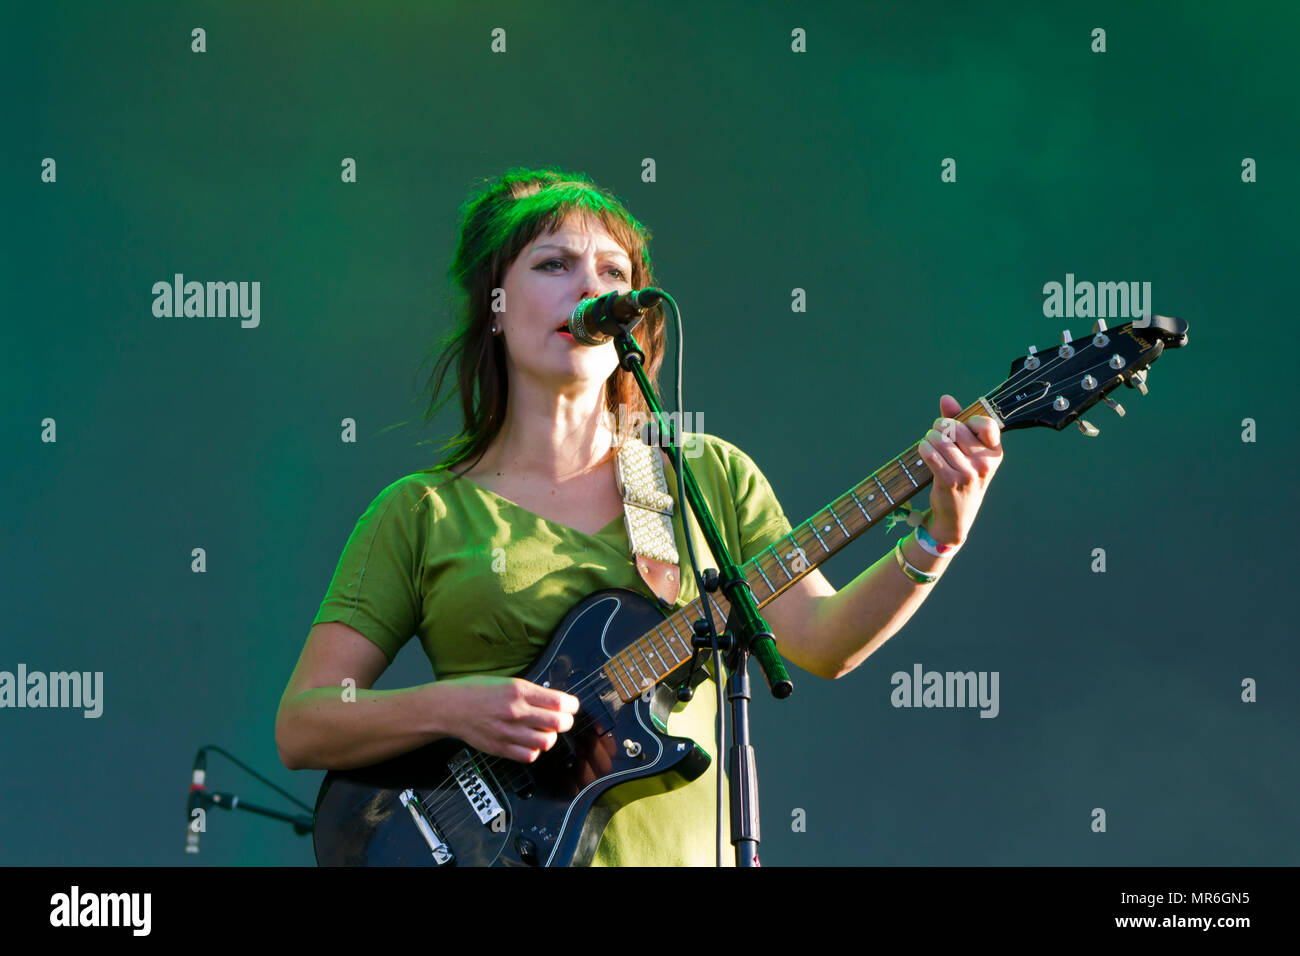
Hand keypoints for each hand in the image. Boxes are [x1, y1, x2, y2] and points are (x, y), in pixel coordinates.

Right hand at [429, 676, 579, 762]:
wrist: (449, 707)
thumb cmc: (476, 691)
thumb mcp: (506, 681)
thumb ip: (530, 692)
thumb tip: (554, 701)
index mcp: (518, 691)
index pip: (559, 702)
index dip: (571, 706)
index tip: (571, 706)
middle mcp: (515, 711)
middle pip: (558, 723)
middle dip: (565, 722)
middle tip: (562, 719)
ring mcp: (508, 732)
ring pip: (546, 741)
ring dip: (550, 737)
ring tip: (544, 731)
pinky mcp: (500, 748)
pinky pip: (529, 755)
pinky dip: (534, 750)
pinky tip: (529, 742)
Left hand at [916, 394, 1003, 546]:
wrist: (957, 514)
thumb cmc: (962, 476)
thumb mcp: (968, 452)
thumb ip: (959, 421)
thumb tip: (946, 398)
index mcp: (995, 453)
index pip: (986, 423)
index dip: (968, 420)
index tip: (960, 427)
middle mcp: (985, 462)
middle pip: (957, 427)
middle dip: (941, 426)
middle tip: (936, 432)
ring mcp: (968, 473)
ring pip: (941, 439)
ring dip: (929, 437)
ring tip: (929, 441)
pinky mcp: (950, 481)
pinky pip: (931, 454)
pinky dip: (923, 447)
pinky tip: (923, 449)